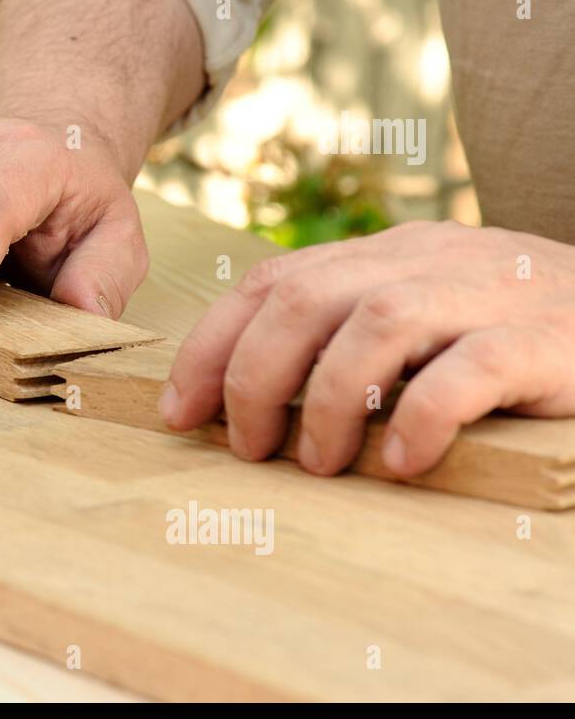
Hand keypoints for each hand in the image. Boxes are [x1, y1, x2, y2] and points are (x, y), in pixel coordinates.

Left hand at [161, 221, 574, 476]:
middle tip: (246, 447)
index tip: (180, 409)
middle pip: (307, 299)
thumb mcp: (420, 314)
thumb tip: (244, 393)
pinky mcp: (543, 340)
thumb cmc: (509, 332)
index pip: (273, 282)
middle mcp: (427, 260)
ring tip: (318, 464)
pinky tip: (403, 462)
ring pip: (376, 324)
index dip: (213, 345)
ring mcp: (487, 292)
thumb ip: (346, 332)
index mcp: (386, 254)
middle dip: (254, 377)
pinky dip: (422, 417)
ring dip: (328, 401)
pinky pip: (468, 371)